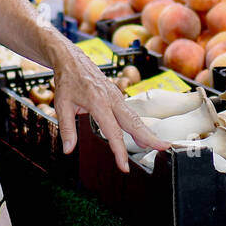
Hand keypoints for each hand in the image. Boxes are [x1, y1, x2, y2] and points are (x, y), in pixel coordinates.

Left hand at [52, 49, 168, 171]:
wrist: (72, 59)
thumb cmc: (67, 80)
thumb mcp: (62, 105)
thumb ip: (67, 129)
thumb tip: (68, 149)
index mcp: (98, 102)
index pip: (113, 131)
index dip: (119, 151)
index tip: (124, 166)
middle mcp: (112, 98)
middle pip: (134, 122)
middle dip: (150, 136)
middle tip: (164, 148)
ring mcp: (116, 96)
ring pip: (134, 117)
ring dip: (146, 131)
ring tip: (157, 145)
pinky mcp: (117, 95)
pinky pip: (130, 112)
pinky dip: (138, 125)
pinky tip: (141, 136)